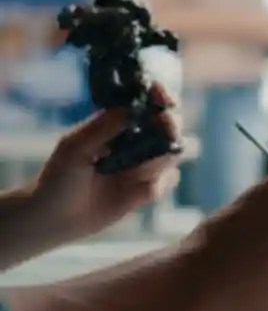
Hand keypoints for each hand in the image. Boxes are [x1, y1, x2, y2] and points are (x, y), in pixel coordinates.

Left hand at [28, 84, 181, 242]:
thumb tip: (135, 108)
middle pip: (168, 126)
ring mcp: (142, 166)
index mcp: (116, 125)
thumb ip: (104, 126)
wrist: (53, 218)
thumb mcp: (76, 147)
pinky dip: (156, 184)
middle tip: (165, 125)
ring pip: (170, 155)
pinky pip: (167, 182)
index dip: (158, 96)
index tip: (160, 92)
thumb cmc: (58, 178)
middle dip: (169, 125)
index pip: (145, 104)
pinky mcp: (147, 189)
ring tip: (130, 175)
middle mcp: (134, 142)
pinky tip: (136, 191)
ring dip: (156, 161)